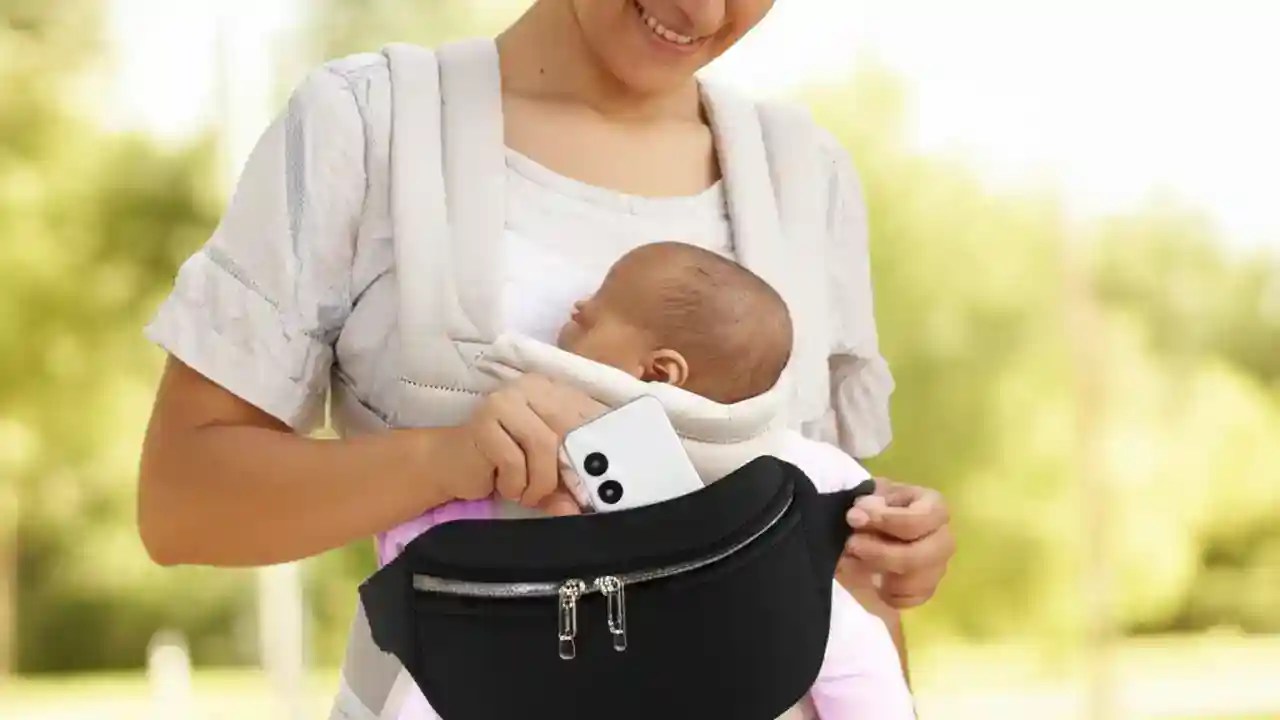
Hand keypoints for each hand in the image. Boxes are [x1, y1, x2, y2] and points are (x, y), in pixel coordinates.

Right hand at [459, 374, 605, 509]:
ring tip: (529, 494)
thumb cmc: (505, 466)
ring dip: (540, 482)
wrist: (451, 463)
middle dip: (569, 471)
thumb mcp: (547, 475)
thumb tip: (578, 510)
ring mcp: (505, 400)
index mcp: (555, 390)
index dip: (601, 449)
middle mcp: (531, 387)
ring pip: (544, 443)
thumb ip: (568, 488)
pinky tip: (506, 487)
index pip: (591, 414)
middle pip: (570, 428)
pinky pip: (514, 460)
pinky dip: (515, 485)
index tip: (603, 481)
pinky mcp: (483, 421)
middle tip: (563, 497)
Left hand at [843, 479, 954, 608]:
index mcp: (935, 507)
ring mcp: (937, 567)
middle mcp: (944, 539)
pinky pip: (912, 599)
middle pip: (922, 556)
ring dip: (882, 572)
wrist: (873, 525)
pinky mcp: (926, 589)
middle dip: (882, 553)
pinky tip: (870, 578)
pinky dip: (888, 592)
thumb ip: (868, 504)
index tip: (854, 518)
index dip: (886, 520)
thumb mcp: (872, 494)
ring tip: (854, 561)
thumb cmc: (877, 505)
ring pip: (918, 581)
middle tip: (852, 545)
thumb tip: (859, 515)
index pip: (921, 519)